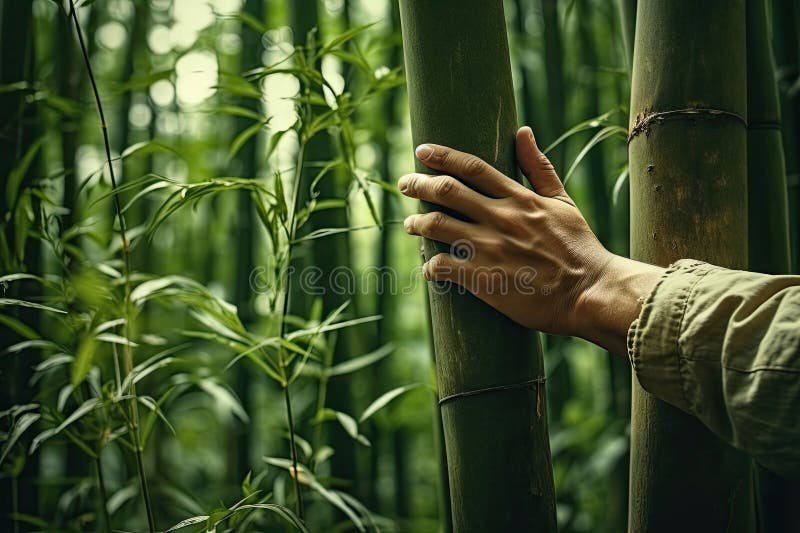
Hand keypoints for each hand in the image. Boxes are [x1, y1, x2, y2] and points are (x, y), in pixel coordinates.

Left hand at [398, 126, 662, 353]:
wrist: (590, 293)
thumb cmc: (579, 248)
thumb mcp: (563, 202)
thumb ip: (539, 168)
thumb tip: (523, 131)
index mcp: (519, 198)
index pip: (472, 168)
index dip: (442, 156)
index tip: (422, 151)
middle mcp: (501, 218)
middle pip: (447, 192)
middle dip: (419, 184)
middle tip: (404, 183)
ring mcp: (490, 248)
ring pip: (437, 226)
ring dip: (417, 223)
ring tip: (411, 225)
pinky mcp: (484, 279)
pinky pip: (442, 266)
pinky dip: (429, 266)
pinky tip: (428, 268)